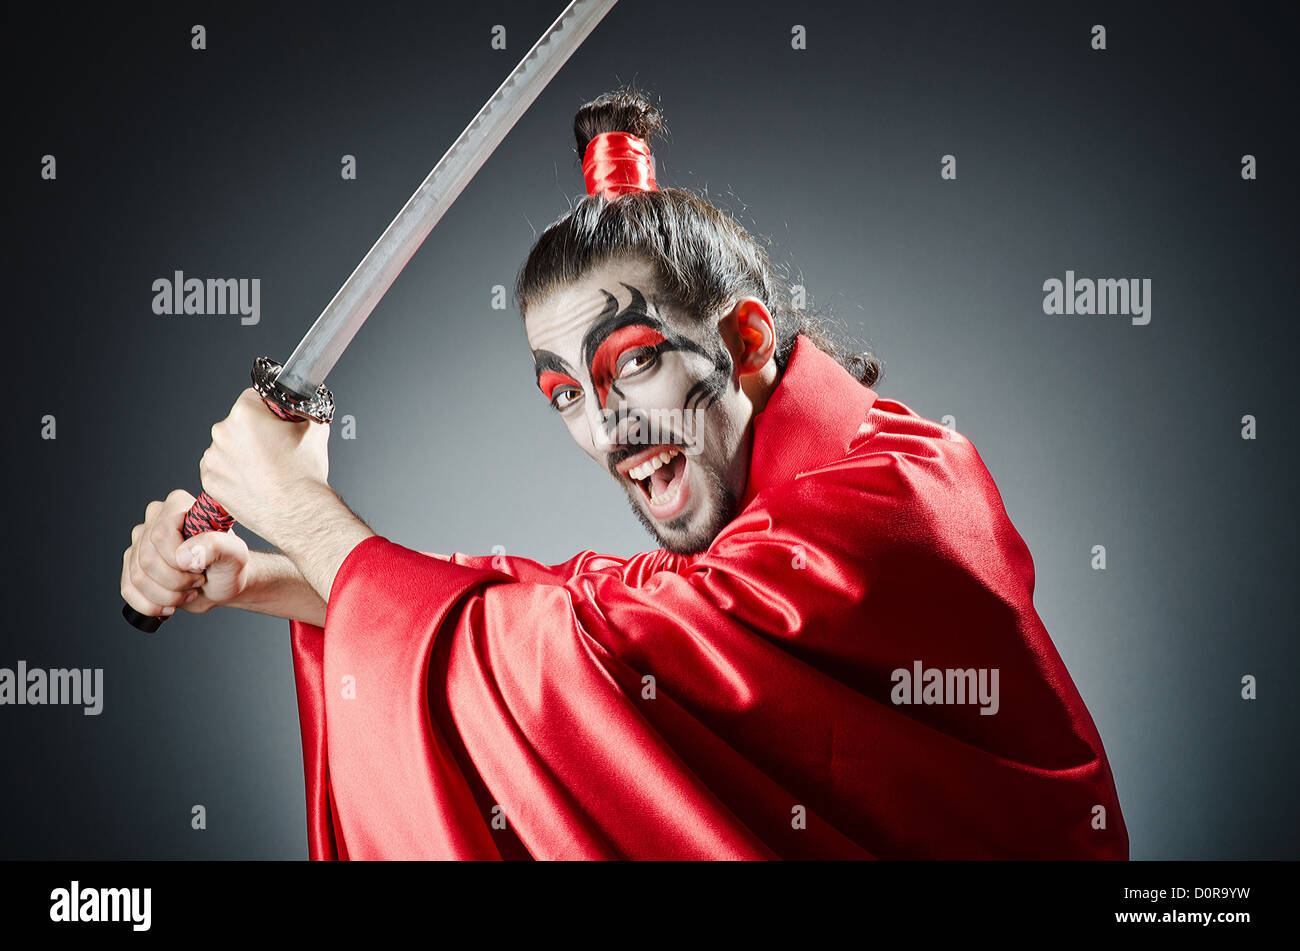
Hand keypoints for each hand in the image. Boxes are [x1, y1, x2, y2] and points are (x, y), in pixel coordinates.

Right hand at [121, 489, 251, 618]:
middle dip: (176, 581)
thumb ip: (217, 546)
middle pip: (148, 559)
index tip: (200, 567)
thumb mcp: (235, 554)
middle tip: (198, 580)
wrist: (222, 584)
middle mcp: (154, 519)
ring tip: (188, 591)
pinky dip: (151, 605)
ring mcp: (140, 543)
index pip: (160, 534)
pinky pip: (128, 590)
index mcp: (178, 505)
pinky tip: (170, 603)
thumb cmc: (230, 566)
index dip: (178, 559)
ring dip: (167, 595)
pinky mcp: (133, 565)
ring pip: (138, 577)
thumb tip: (184, 555)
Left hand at [198, 388, 329, 542]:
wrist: (299, 513)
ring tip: (265, 471)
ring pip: (227, 448)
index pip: (253, 399)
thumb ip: (302, 409)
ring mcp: (213, 458)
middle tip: (275, 452)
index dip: (269, 413)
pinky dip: (233, 474)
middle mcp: (222, 432)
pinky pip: (219, 470)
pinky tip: (254, 482)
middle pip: (237, 425)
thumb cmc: (305, 475)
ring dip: (241, 455)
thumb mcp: (315, 428)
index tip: (277, 426)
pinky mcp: (210, 481)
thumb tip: (301, 404)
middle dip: (253, 435)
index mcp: (245, 413)